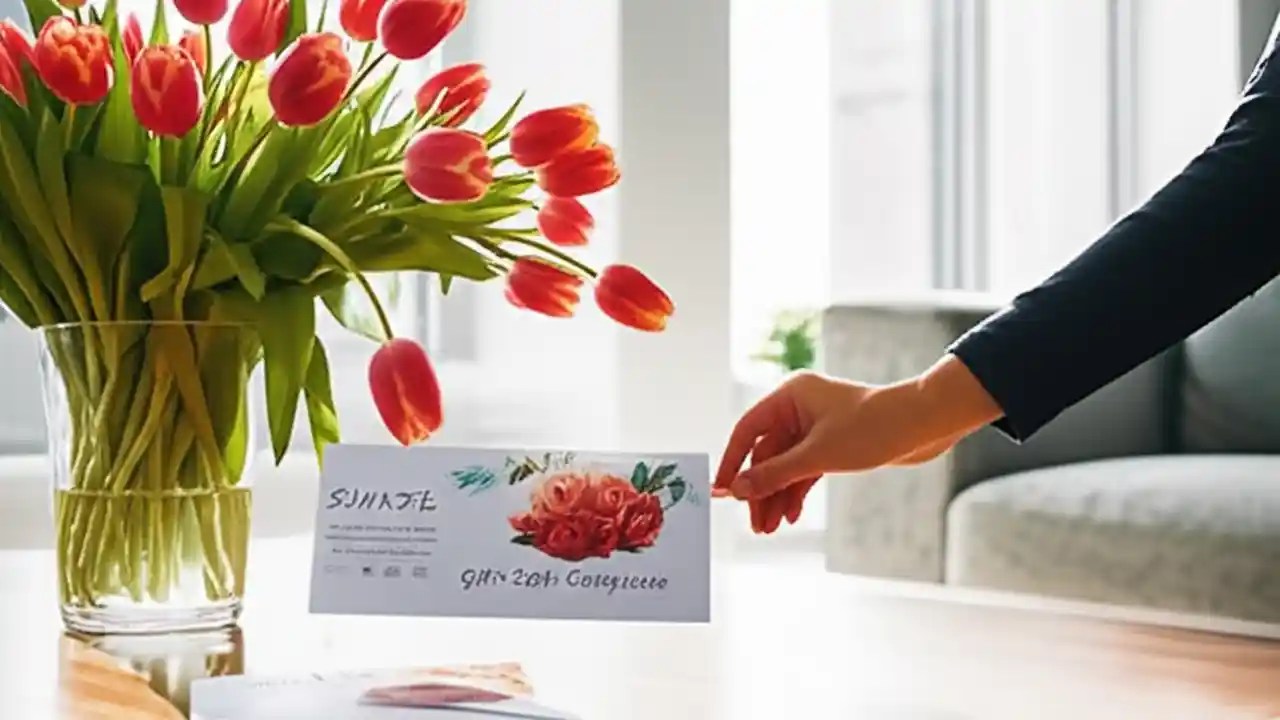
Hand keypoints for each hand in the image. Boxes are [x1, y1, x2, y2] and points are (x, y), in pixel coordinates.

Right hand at [714, 357, 1002, 533]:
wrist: (924, 425)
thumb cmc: (874, 428)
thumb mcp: (818, 456)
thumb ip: (775, 474)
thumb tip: (738, 489)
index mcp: (790, 396)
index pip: (748, 431)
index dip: (732, 463)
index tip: (721, 491)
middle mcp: (799, 407)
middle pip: (766, 454)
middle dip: (760, 490)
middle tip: (754, 524)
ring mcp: (816, 426)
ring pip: (785, 465)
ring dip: (777, 496)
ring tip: (770, 528)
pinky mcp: (833, 444)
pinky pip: (804, 469)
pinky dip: (797, 491)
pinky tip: (791, 516)